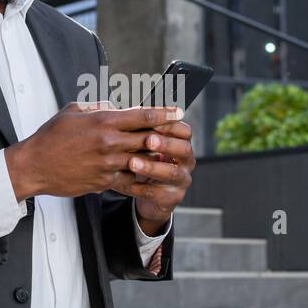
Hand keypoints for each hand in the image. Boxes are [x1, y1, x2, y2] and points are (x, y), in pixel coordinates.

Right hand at [3, 102, 184, 199]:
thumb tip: (116, 107)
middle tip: (181, 132)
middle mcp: (109, 143)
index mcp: (103, 122)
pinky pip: (130, 179)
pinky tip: (149, 172)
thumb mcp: (74, 111)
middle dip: (167, 135)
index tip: (179, 111)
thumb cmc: (51, 136)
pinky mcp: (104, 182)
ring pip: (143, 160)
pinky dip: (141, 175)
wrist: (34, 166)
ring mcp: (108, 165)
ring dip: (156, 157)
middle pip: (149, 138)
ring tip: (168, 153)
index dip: (164, 113)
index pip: (143, 116)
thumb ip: (98, 107)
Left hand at [126, 118, 194, 233]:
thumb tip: (123, 109)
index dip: (170, 125)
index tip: (152, 120)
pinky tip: (121, 182)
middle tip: (148, 140)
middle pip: (184, 149)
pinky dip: (137, 188)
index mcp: (182, 143)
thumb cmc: (146, 161)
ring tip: (132, 163)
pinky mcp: (172, 199)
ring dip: (152, 167)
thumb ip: (141, 129)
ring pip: (171, 173)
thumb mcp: (146, 144)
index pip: (184, 131)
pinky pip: (155, 193)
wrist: (151, 195)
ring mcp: (181, 181)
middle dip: (166, 144)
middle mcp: (186, 162)